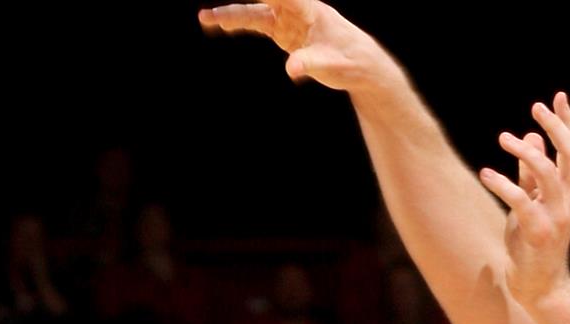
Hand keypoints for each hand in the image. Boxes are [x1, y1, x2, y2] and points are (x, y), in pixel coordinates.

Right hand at [198, 0, 393, 91]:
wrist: (364, 69)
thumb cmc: (353, 63)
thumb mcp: (333, 65)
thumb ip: (311, 63)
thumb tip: (291, 70)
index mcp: (310, 9)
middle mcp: (297, 10)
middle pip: (263, 0)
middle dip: (240, 5)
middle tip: (211, 12)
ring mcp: (289, 20)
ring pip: (255, 13)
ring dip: (231, 15)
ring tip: (205, 18)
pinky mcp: (285, 33)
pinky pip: (257, 24)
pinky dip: (239, 24)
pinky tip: (221, 25)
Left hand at [479, 93, 569, 303]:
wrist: (542, 287)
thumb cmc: (535, 244)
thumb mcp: (534, 203)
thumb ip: (532, 173)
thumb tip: (531, 137)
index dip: (567, 123)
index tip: (558, 96)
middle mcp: (568, 202)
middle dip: (556, 128)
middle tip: (535, 107)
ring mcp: (556, 218)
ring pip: (547, 175)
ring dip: (525, 153)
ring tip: (503, 138)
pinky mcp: (537, 234)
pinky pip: (521, 202)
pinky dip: (503, 184)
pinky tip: (485, 173)